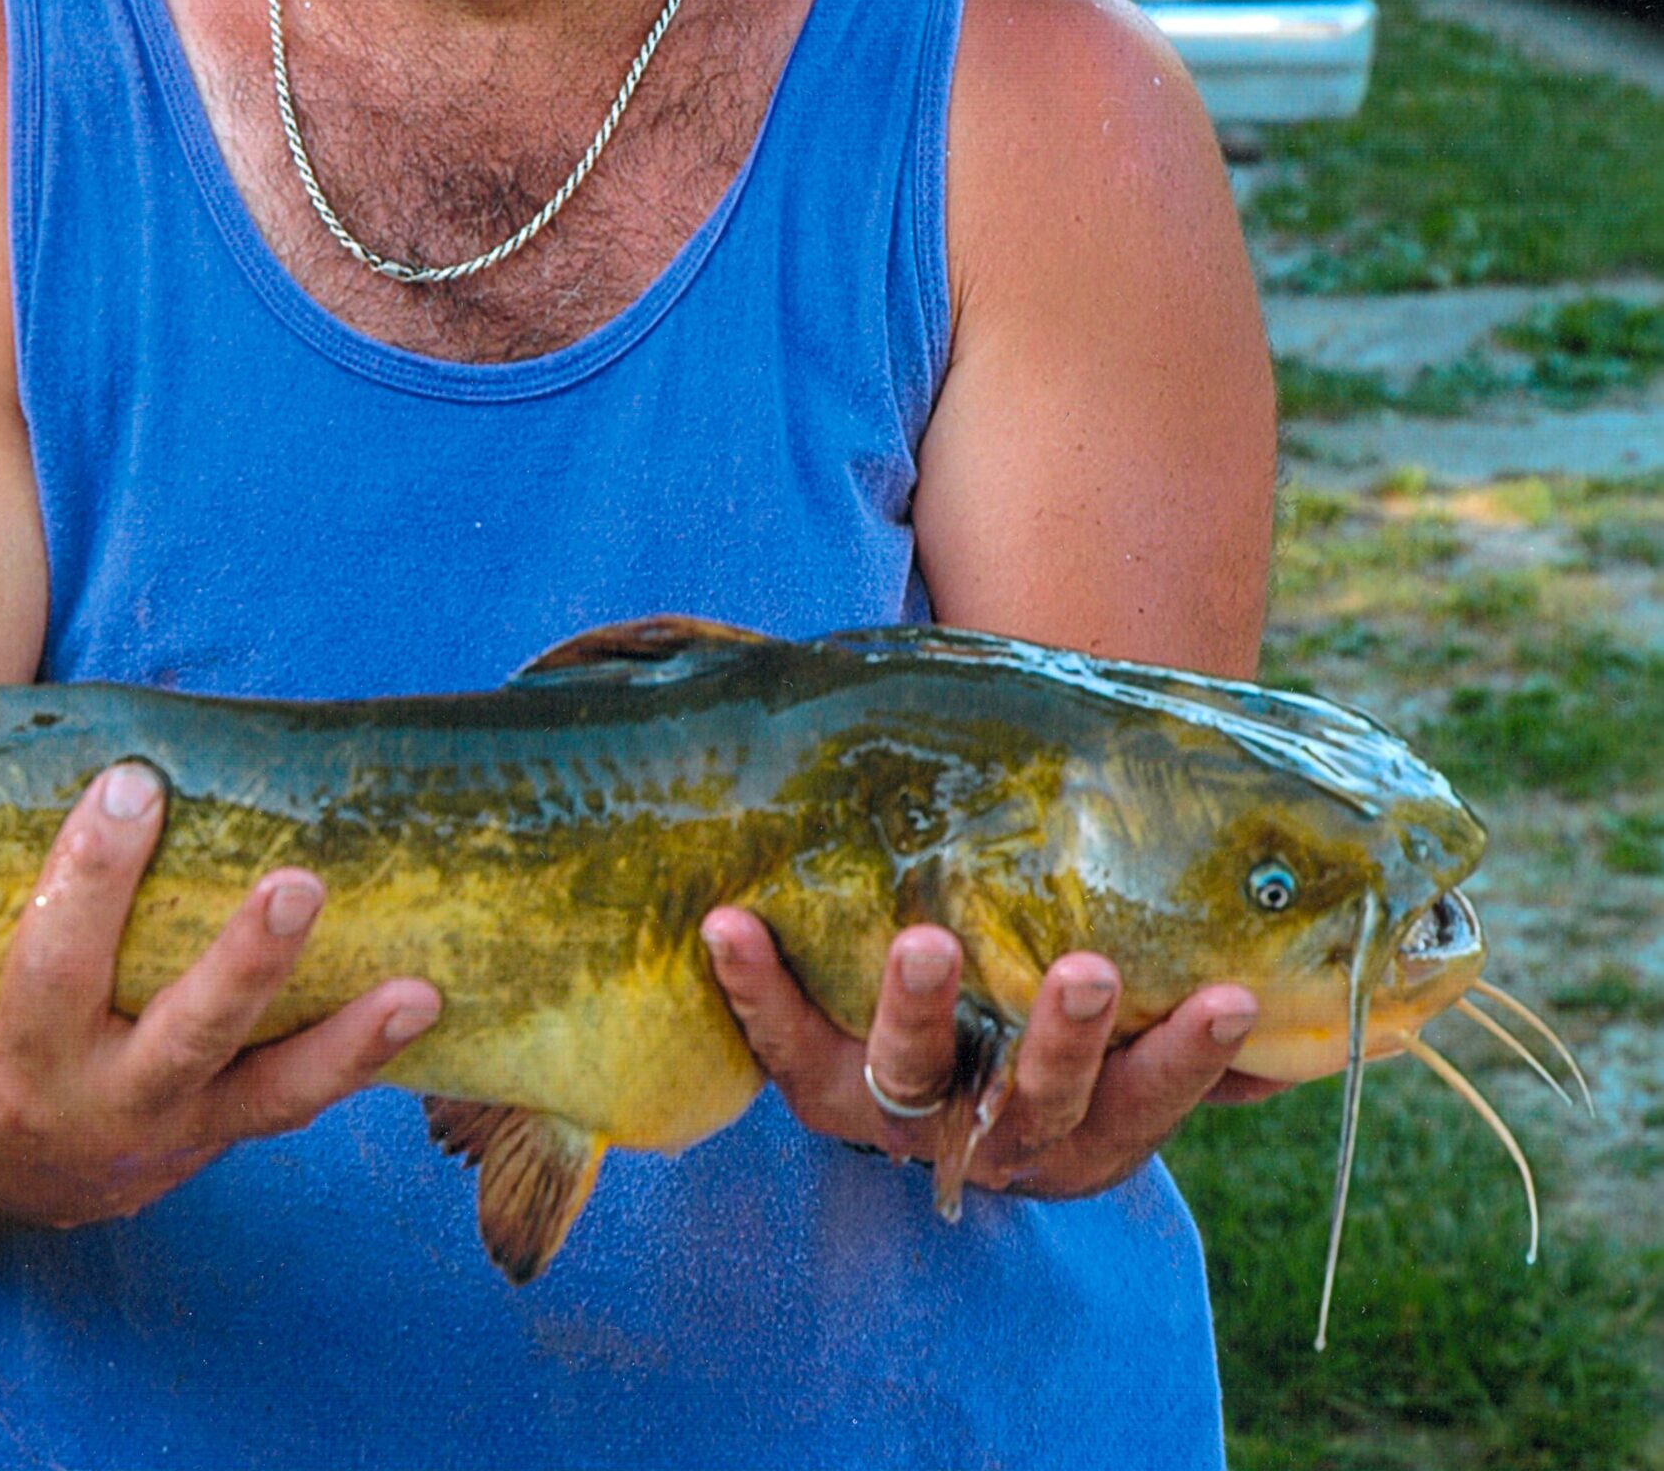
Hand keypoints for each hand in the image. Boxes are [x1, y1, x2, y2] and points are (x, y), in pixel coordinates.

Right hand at [0, 762, 441, 1228]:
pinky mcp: (227, 1139)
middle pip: (183, 1033)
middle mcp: (105, 1100)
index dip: (89, 873)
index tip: (131, 782)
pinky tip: (422, 1007)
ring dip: (344, 1039)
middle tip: (298, 886)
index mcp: (25, 1050)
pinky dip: (360, 1059)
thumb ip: (21, 890)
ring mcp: (179, 1129)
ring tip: (414, 992)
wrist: (10, 1166)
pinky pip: (298, 1102)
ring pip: (268, 1089)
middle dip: (244, 963)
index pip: (54, 956)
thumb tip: (88, 750)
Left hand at [702, 908, 1261, 1201]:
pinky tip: (730, 920)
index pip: (1148, 1102)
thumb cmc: (1045, 1035)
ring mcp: (896, 1119)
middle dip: (1067, 1039)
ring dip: (916, 1010)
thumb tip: (1328, 962)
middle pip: (1035, 1101)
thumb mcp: (1124, 1042)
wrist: (913, 1099)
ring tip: (924, 939)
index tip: (1231, 996)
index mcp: (1085, 1130)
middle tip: (1091, 970)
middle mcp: (992, 1138)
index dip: (1190, 1056)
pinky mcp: (812, 1087)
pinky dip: (754, 983)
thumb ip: (1195, 1010)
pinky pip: (778, 1039)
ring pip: (908, 1079)